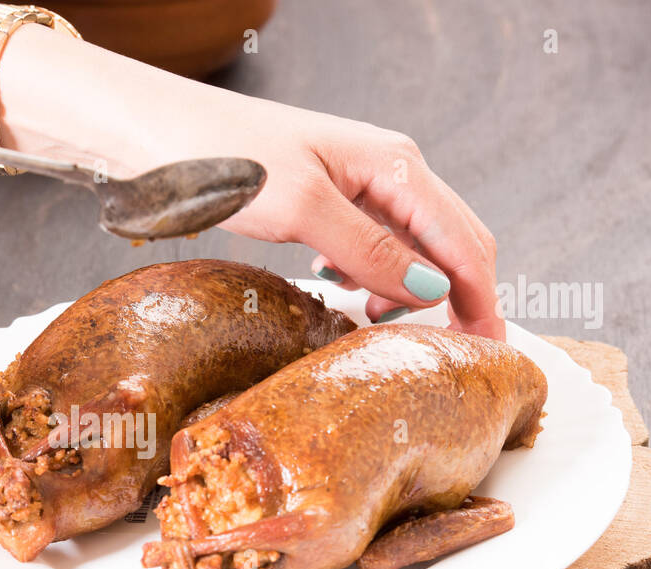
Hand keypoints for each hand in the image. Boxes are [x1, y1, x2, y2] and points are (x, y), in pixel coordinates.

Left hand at [140, 91, 502, 337]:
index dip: (483, 300)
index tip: (490, 352)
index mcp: (395, 166)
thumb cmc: (225, 156)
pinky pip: (372, 247)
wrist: (160, 131)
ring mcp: (358, 186)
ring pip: (412, 249)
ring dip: (408, 291)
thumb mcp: (303, 209)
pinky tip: (341, 293)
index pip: (464, 242)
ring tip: (374, 323)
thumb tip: (431, 290)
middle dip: (457, 298)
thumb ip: (369, 251)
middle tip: (448, 355)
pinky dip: (372, 278)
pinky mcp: (328, 202)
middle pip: (451, 243)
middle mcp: (388, 173)